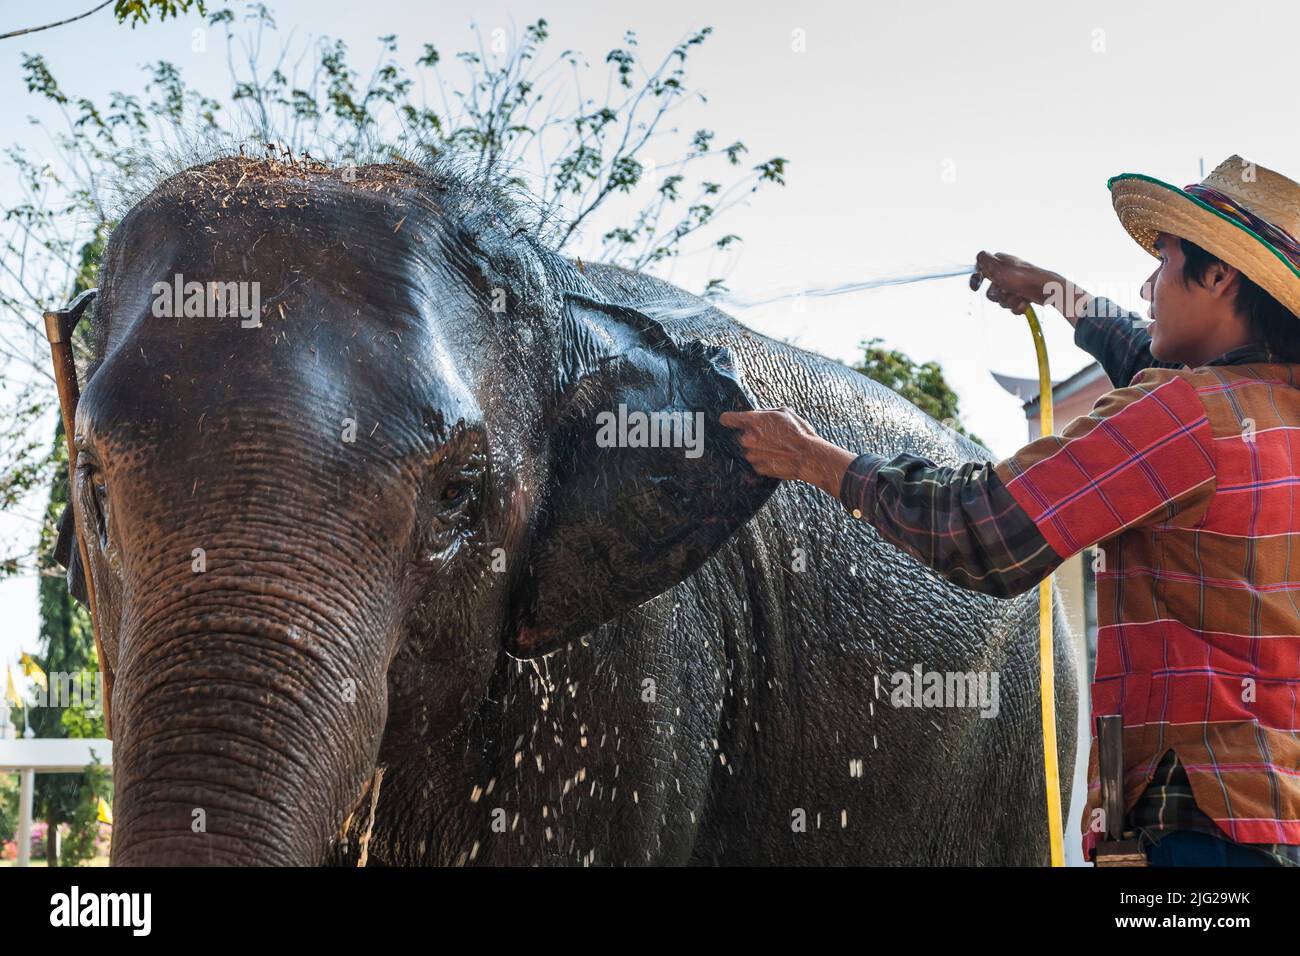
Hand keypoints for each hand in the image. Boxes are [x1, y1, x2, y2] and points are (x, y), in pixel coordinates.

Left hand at [720, 407, 857, 497]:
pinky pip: (756, 462)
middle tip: (768, 437)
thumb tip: (755, 414)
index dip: (728, 419)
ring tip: (776, 447)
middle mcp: (747, 439)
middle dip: (751, 436)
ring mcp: (751, 455)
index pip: (727, 419)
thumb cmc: (799, 432)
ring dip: (758, 449)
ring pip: (749, 450)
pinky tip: (776, 457)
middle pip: (741, 436)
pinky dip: (763, 460)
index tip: (729, 421)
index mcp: (752, 421)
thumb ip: (764, 413)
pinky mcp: (757, 468)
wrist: (808, 456)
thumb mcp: (784, 412)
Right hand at [970, 251, 1066, 316]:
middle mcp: (1006, 274)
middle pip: (990, 291)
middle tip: (1005, 289)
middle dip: (997, 294)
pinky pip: (1012, 306)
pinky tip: (1024, 300)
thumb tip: (979, 256)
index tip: (976, 287)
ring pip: (1001, 300)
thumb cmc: (1022, 277)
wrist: (1044, 289)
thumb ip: (984, 260)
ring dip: (1008, 300)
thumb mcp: (998, 266)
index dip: (977, 281)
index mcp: (1000, 264)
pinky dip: (1017, 305)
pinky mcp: (1021, 295)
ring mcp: (1014, 286)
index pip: (981, 272)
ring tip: (1018, 295)